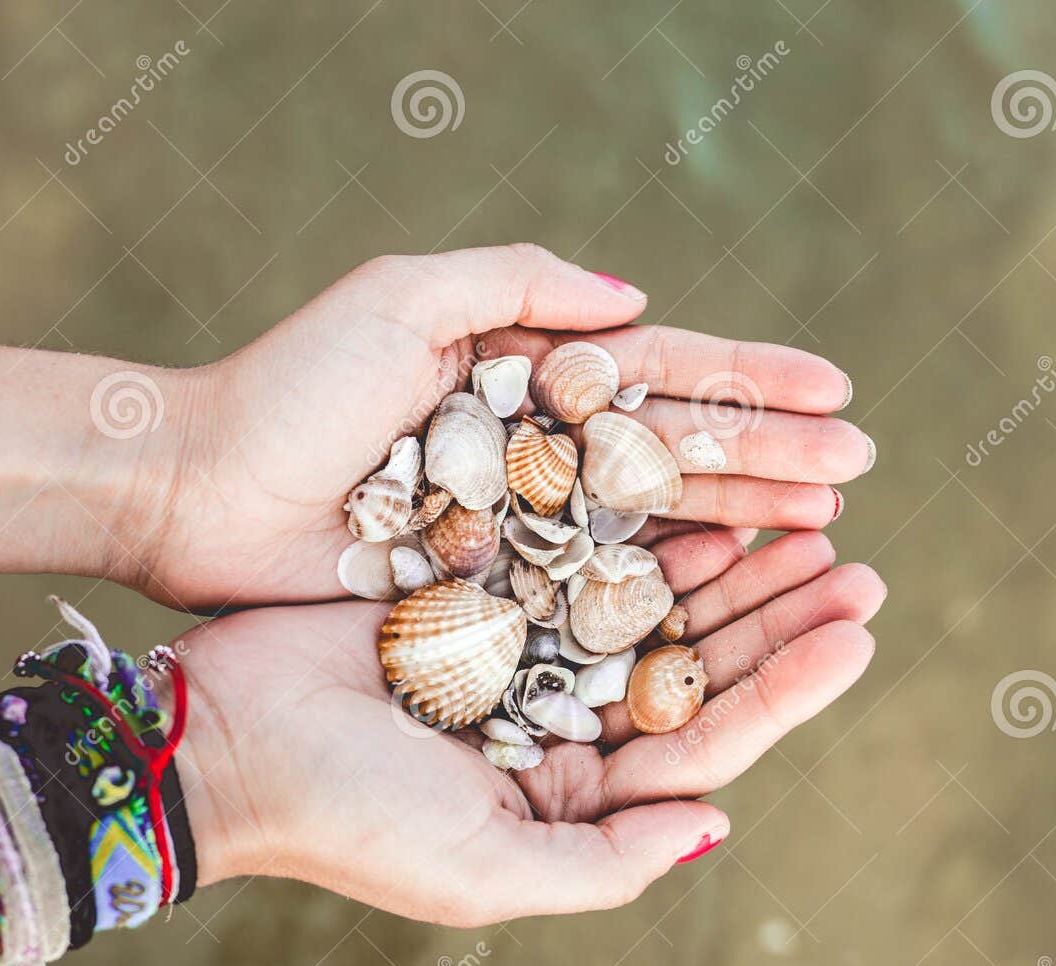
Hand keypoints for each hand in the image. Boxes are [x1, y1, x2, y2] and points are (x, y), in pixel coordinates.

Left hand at [125, 244, 871, 609]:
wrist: (197, 489)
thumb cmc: (290, 386)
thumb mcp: (399, 301)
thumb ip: (513, 283)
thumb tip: (634, 302)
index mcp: (524, 374)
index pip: (660, 375)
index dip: (748, 382)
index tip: (833, 391)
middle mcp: (536, 451)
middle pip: (673, 451)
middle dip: (768, 457)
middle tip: (859, 472)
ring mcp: (520, 525)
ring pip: (650, 525)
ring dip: (739, 524)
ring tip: (825, 532)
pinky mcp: (491, 593)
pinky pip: (591, 593)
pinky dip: (662, 592)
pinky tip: (731, 590)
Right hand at [174, 529, 883, 923]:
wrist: (223, 739)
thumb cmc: (347, 819)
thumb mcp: (483, 871)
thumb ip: (607, 859)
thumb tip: (719, 827)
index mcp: (574, 793)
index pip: (707, 738)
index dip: (787, 688)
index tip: (856, 634)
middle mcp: (562, 722)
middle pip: (696, 664)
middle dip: (776, 617)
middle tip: (855, 567)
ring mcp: (526, 651)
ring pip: (654, 602)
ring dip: (727, 564)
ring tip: (802, 518)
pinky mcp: (483, 589)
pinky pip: (583, 550)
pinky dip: (641, 525)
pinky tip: (697, 494)